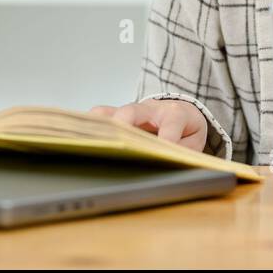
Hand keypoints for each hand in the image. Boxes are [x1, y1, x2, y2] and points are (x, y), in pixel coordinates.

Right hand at [89, 99, 208, 152]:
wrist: (184, 112)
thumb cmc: (187, 130)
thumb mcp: (194, 142)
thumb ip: (185, 152)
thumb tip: (170, 164)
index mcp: (175, 114)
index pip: (171, 125)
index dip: (166, 139)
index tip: (161, 151)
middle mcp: (150, 108)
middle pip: (132, 111)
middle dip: (122, 126)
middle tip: (113, 144)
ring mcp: (131, 110)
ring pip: (108, 112)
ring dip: (97, 128)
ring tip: (84, 143)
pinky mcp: (118, 114)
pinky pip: (99, 118)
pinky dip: (88, 128)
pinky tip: (78, 142)